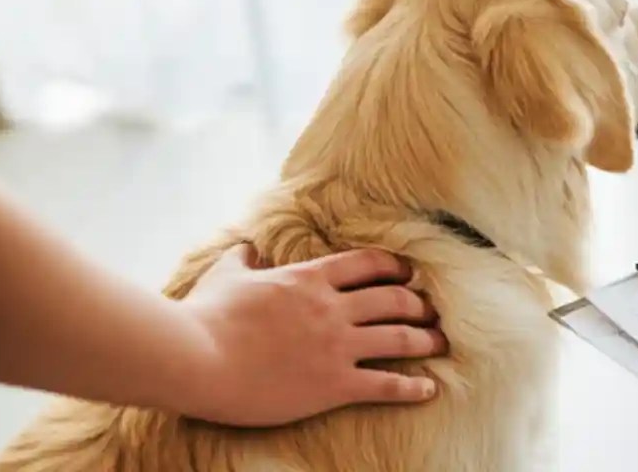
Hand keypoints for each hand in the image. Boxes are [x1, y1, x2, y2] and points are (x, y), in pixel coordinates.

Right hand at [178, 245, 447, 426]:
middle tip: (435, 311)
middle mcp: (332, 308)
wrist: (194, 358)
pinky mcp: (333, 383)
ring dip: (427, 340)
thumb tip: (247, 247)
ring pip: (399, 338)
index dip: (395, 267)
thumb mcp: (225, 275)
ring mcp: (336, 345)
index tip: (410, 273)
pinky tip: (429, 389)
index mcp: (309, 279)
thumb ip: (243, 258)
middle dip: (420, 304)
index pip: (368, 264)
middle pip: (394, 299)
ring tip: (443, 343)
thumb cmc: (205, 316)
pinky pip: (384, 384)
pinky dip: (412, 387)